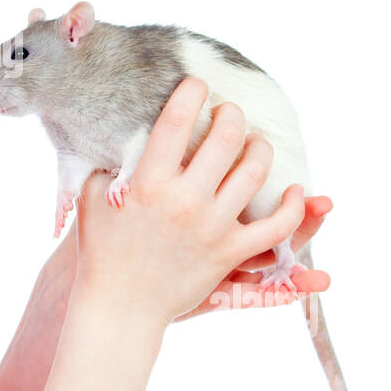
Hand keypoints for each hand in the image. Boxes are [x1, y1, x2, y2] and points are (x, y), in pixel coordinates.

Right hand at [70, 77, 311, 329]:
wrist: (119, 306)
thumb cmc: (101, 248)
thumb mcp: (94, 197)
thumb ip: (112, 161)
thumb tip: (123, 127)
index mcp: (147, 182)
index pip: (176, 121)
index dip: (191, 93)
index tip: (197, 84)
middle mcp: (184, 200)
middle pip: (225, 138)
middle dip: (232, 114)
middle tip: (230, 111)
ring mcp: (211, 227)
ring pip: (254, 172)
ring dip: (259, 148)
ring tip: (255, 142)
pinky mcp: (230, 253)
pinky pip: (277, 226)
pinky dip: (295, 208)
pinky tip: (297, 192)